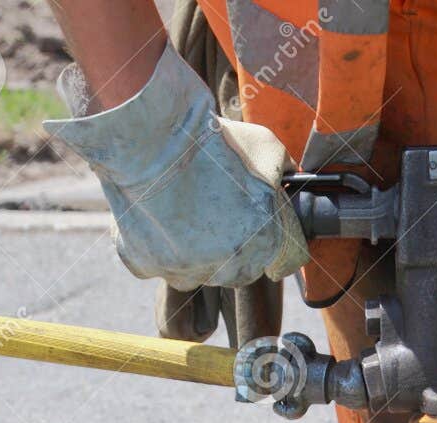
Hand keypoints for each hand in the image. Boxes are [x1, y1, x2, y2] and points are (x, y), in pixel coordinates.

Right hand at [44, 44, 308, 290]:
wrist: (153, 135)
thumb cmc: (212, 141)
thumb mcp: (269, 149)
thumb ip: (285, 175)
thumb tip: (290, 182)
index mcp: (263, 245)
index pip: (280, 259)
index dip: (269, 238)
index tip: (256, 224)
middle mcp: (226, 268)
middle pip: (236, 270)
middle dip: (231, 246)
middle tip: (214, 211)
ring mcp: (184, 272)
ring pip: (194, 273)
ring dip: (193, 252)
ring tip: (182, 211)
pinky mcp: (145, 265)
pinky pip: (155, 266)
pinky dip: (156, 247)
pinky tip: (155, 216)